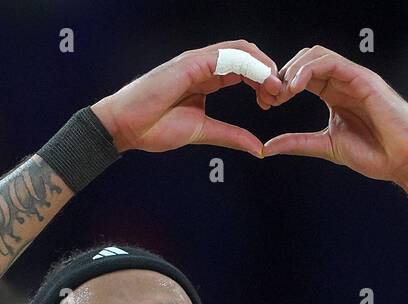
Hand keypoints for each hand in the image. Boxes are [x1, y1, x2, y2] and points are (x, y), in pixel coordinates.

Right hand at [91, 40, 280, 158]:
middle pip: (247, 56)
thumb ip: (232, 135)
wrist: (127, 127)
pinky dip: (248, 64)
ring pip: (241, 51)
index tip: (274, 101)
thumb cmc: (155, 128)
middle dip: (269, 72)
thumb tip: (259, 148)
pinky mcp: (191, 63)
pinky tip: (261, 80)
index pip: (244, 70)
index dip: (264, 82)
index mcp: (207, 80)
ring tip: (275, 86)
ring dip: (263, 66)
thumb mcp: (203, 132)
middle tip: (281, 93)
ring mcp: (197, 62)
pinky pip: (227, 55)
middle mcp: (204, 66)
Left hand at [259, 45, 407, 184]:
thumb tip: (268, 147)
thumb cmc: (376, 155)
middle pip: (305, 60)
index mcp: (335, 95)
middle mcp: (343, 83)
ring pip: (316, 55)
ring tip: (281, 92)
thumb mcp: (326, 146)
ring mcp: (354, 78)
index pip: (302, 76)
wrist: (404, 161)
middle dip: (282, 74)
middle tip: (269, 97)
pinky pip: (332, 62)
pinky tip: (296, 87)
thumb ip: (298, 142)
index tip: (266, 103)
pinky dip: (309, 70)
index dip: (280, 85)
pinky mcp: (364, 79)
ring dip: (293, 69)